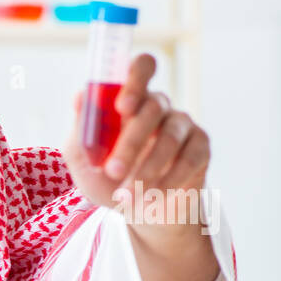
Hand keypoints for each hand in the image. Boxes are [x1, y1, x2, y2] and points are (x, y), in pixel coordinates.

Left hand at [62, 53, 209, 224]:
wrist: (137, 212)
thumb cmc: (107, 181)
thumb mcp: (84, 161)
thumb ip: (81, 130)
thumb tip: (80, 96)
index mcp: (130, 100)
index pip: (141, 68)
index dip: (136, 79)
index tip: (122, 106)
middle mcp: (158, 106)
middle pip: (153, 107)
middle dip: (131, 143)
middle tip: (113, 171)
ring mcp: (181, 125)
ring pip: (170, 136)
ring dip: (146, 168)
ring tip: (126, 195)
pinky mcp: (200, 147)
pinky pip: (189, 158)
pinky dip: (168, 179)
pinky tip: (152, 194)